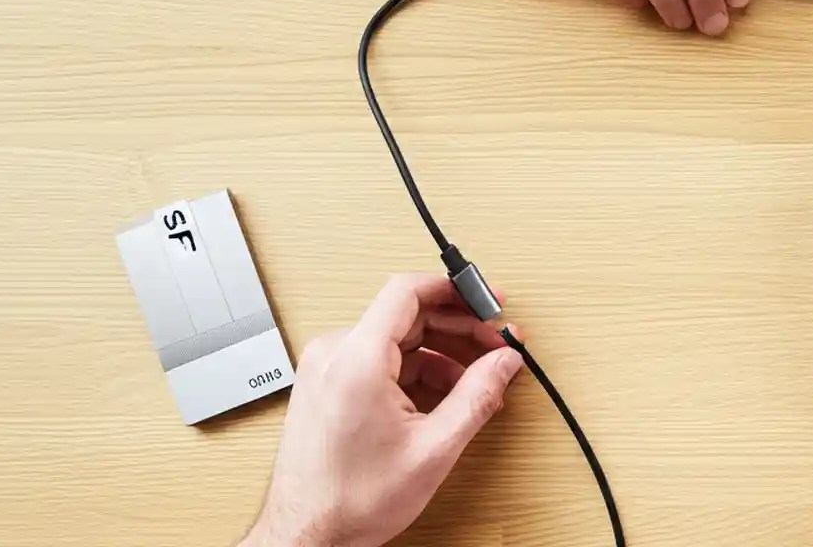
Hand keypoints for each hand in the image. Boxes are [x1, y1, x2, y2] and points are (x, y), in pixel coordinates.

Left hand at [240, 274, 523, 546]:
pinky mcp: (328, 383)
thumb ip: (477, 396)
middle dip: (459, 329)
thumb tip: (505, 362)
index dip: (455, 290)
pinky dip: (416, 371)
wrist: (307, 535)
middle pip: (408, 315)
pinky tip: (446, 395)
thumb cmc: (352, 500)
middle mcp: (336, 353)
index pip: (407, 292)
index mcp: (357, 359)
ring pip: (397, 339)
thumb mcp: (433, 449)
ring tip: (478, 380)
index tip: (486, 300)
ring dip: (441, 353)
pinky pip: (380, 359)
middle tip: (497, 345)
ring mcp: (328, 367)